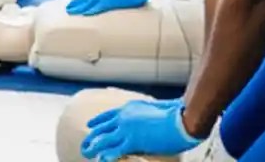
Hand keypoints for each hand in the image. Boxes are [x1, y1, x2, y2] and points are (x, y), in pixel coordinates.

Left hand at [80, 98, 203, 160]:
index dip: (98, 121)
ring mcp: (126, 129)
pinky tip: (101, 160)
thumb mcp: (156, 107)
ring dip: (93, 147)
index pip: (108, 115)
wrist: (180, 120)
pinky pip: (115, 150)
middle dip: (91, 137)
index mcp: (129, 107)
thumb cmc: (176, 114)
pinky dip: (107, 156)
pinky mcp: (132, 142)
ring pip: (103, 140)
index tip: (89, 125)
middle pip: (102, 128)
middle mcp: (124, 117)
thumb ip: (148, 112)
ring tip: (86, 153)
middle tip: (84, 144)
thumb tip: (151, 115)